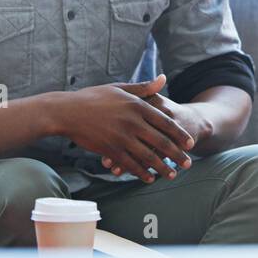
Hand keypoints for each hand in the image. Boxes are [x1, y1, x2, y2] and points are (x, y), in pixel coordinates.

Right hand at [49, 74, 194, 182]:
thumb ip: (144, 87)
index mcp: (136, 105)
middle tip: (188, 164)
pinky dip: (141, 173)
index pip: (165, 122)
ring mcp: (121, 137)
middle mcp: (132, 122)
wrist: (67, 111)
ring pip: (148, 156)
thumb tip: (164, 78)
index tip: (190, 144)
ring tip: (172, 175)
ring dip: (162, 167)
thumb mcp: (119, 88)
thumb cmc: (93, 97)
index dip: (180, 135)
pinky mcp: (110, 150)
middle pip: (161, 142)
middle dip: (177, 155)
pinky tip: (149, 178)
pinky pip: (130, 164)